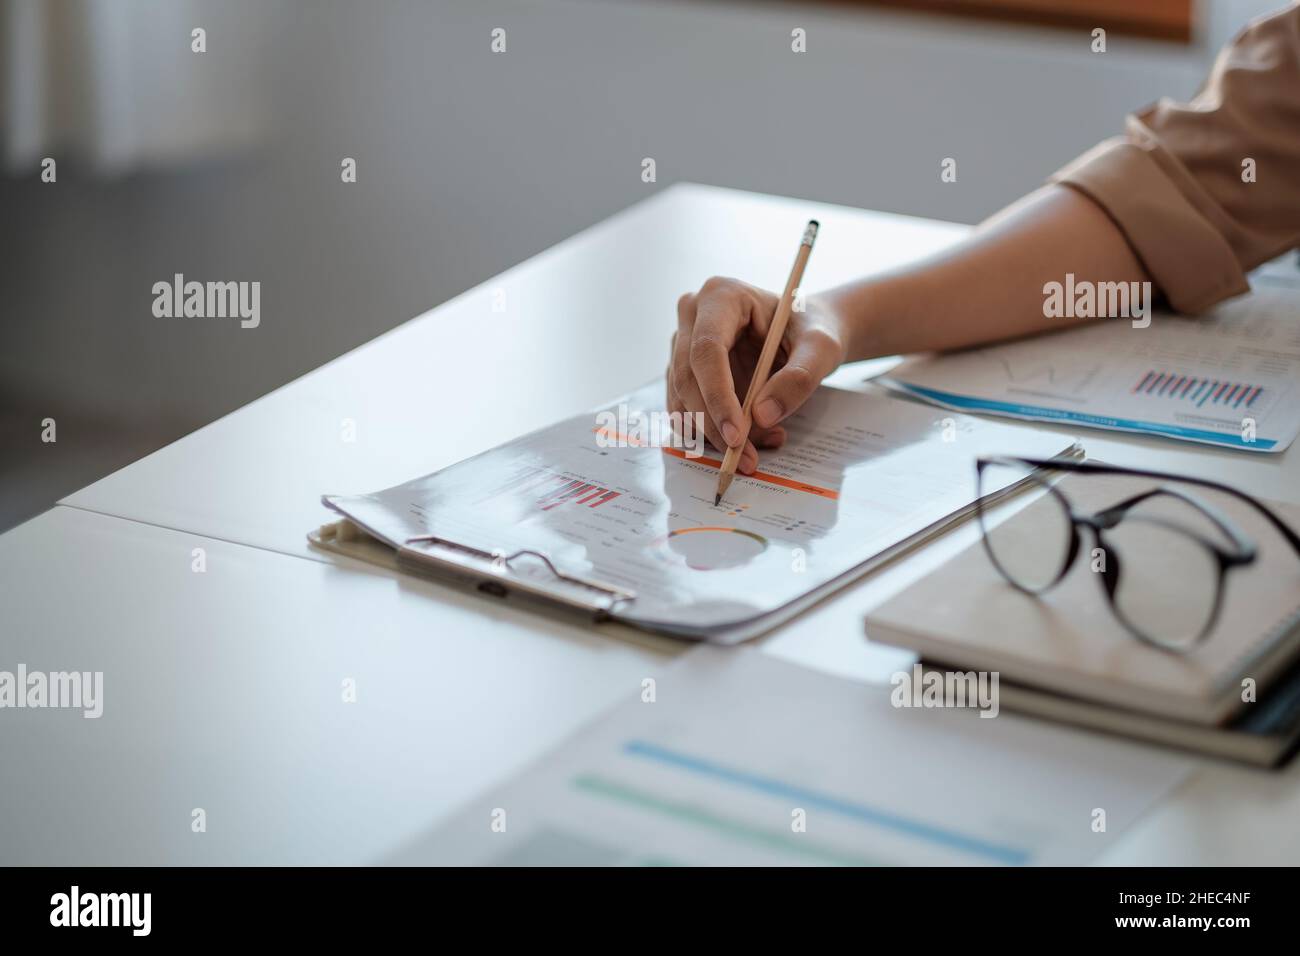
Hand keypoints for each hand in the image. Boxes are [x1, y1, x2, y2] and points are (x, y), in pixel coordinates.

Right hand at [667, 277, 847, 473]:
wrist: (805, 335)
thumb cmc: (812, 331)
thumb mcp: (822, 348)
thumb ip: (800, 377)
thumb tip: (762, 414)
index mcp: (721, 296)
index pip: (706, 350)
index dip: (717, 396)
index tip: (736, 435)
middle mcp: (692, 315)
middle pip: (686, 378)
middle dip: (713, 426)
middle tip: (745, 459)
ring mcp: (683, 343)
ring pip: (682, 400)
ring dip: (715, 434)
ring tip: (765, 442)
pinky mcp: (684, 371)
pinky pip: (687, 410)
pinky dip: (715, 433)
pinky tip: (754, 437)